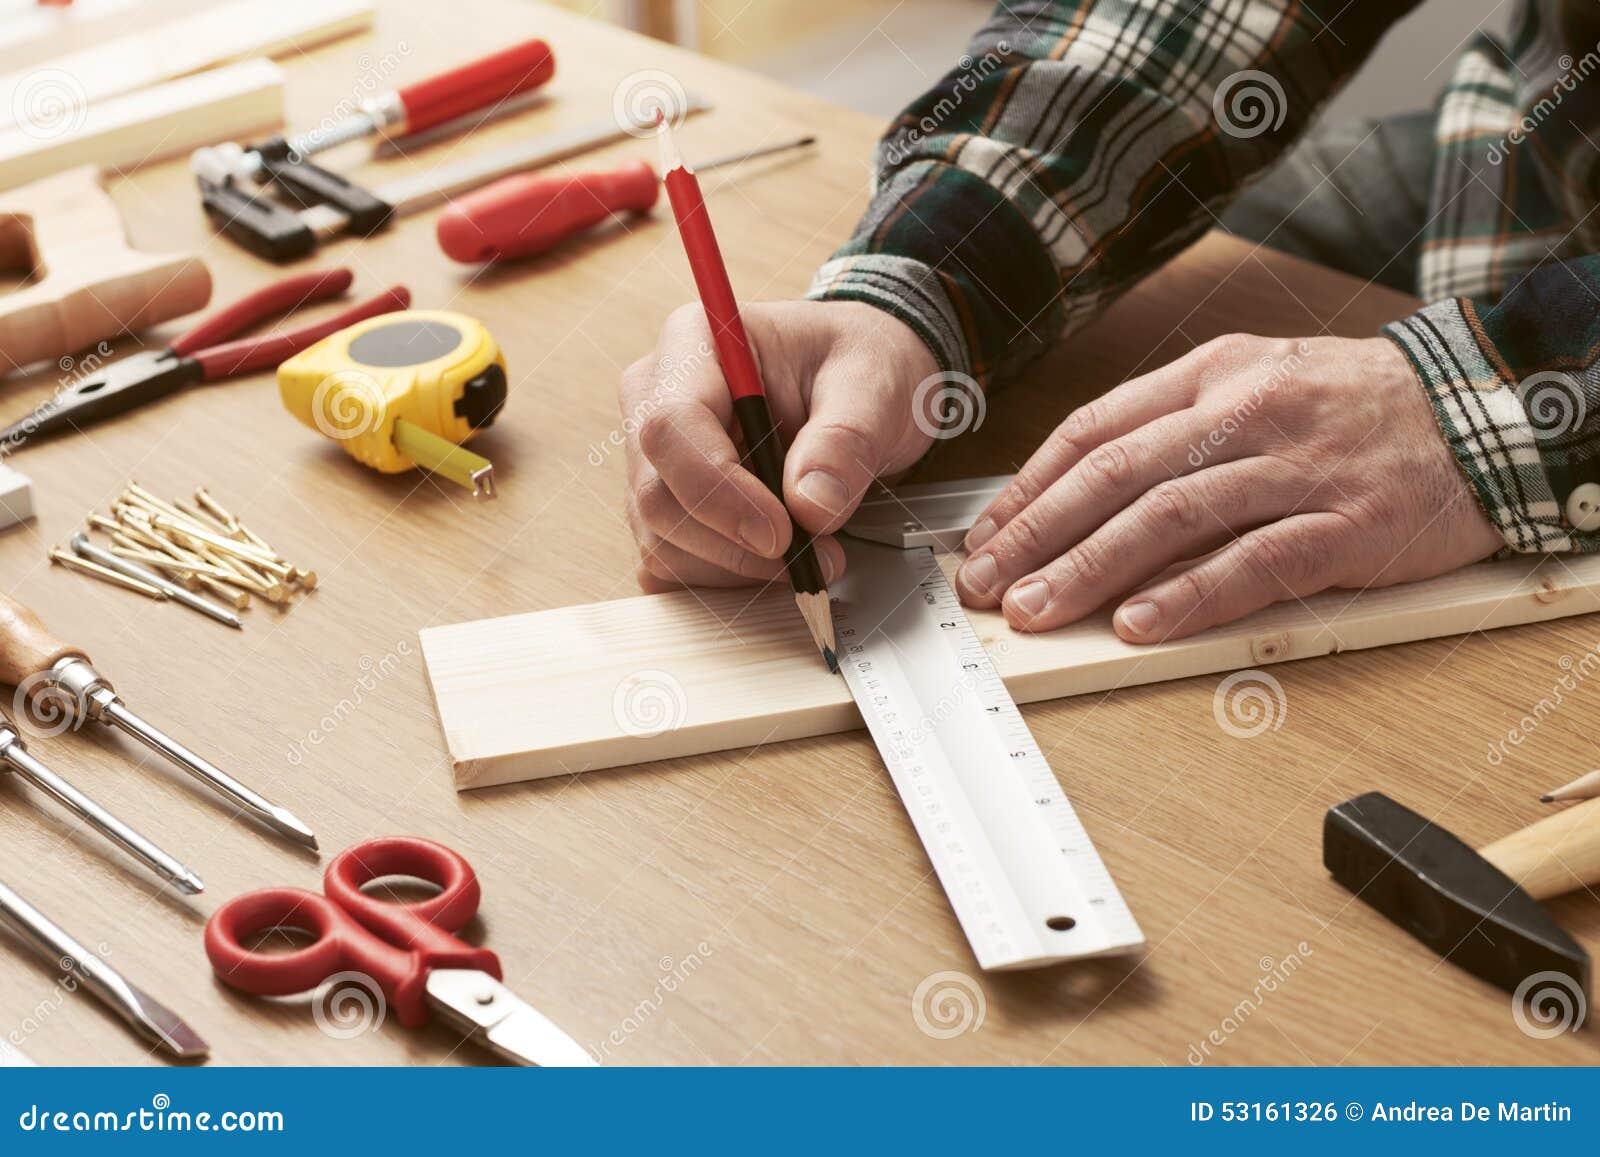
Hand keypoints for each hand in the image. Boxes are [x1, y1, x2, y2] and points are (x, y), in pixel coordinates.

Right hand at [621, 301, 937, 589]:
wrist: (859, 384)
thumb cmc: (858, 364)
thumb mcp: (874, 384)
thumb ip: (846, 439)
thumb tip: (811, 506)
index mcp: (694, 343)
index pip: (671, 427)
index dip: (718, 491)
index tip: (781, 533)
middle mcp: (656, 397)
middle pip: (657, 494)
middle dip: (734, 544)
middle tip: (816, 557)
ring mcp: (654, 457)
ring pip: (661, 539)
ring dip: (737, 568)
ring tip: (811, 555)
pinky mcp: (666, 504)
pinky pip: (671, 563)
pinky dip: (725, 578)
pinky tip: (775, 563)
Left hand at [954, 334, 1501, 640]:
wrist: (1481, 407)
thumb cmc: (1353, 406)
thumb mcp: (1257, 382)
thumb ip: (1174, 425)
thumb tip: (1080, 489)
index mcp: (1211, 375)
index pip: (1094, 431)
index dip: (1030, 488)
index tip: (986, 537)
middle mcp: (1244, 413)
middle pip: (1116, 475)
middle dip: (1038, 535)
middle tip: (987, 585)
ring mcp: (1295, 469)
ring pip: (1171, 517)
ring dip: (1091, 569)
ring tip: (1039, 611)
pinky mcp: (1345, 525)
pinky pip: (1254, 561)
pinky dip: (1191, 595)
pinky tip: (1140, 623)